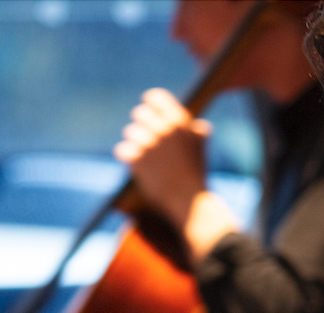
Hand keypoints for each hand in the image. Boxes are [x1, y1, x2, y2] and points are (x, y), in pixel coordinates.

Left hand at [113, 88, 238, 262]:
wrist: (189, 204)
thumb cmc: (195, 178)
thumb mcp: (201, 152)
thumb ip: (197, 135)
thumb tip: (201, 126)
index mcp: (180, 121)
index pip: (156, 98)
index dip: (150, 104)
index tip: (148, 111)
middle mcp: (164, 128)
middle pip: (139, 115)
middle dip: (142, 128)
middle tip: (145, 142)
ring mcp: (149, 142)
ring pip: (130, 133)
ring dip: (134, 145)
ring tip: (146, 160)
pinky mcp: (136, 157)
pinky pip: (122, 150)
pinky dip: (127, 158)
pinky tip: (137, 167)